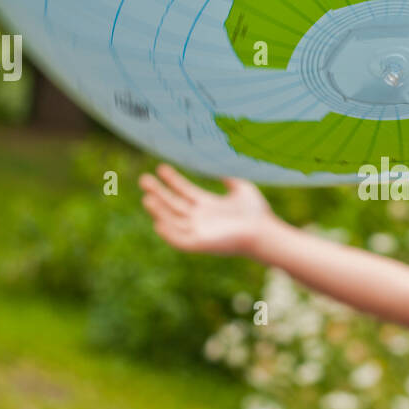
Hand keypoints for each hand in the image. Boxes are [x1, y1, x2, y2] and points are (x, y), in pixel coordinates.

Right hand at [139, 164, 276, 256]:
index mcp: (208, 205)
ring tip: (147, 197)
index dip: (172, 180)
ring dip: (160, 210)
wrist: (265, 232)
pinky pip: (179, 240)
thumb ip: (230, 178)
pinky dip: (169, 233)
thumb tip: (223, 164)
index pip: (184, 191)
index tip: (160, 167)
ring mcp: (199, 232)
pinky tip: (158, 222)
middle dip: (159, 192)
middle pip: (174, 204)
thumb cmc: (258, 213)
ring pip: (173, 220)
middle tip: (143, 179)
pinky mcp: (201, 244)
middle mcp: (201, 219)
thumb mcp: (242, 189)